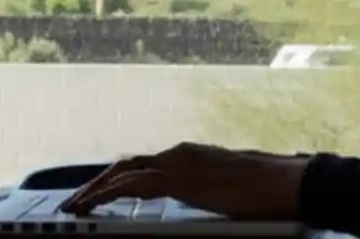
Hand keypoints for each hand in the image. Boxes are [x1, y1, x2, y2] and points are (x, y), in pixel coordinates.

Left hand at [61, 143, 308, 219]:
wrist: (284, 181)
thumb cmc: (265, 189)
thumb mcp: (226, 189)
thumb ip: (204, 190)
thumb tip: (198, 199)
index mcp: (189, 155)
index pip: (142, 164)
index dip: (116, 178)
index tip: (97, 193)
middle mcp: (179, 153)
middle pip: (125, 165)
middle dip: (98, 182)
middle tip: (76, 201)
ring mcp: (178, 163)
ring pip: (123, 172)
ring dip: (95, 188)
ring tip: (75, 206)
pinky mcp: (180, 179)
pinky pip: (133, 184)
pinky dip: (108, 193)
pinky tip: (94, 203)